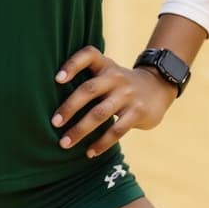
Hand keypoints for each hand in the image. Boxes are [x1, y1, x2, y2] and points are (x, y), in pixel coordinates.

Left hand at [50, 45, 178, 159]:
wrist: (158, 86)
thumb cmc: (119, 83)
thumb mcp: (107, 72)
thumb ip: (88, 80)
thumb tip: (51, 100)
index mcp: (105, 64)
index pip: (88, 55)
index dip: (72, 65)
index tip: (57, 79)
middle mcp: (115, 77)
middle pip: (89, 89)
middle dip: (69, 107)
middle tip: (54, 122)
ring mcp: (128, 94)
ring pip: (100, 114)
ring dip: (80, 130)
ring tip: (64, 143)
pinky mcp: (138, 112)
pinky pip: (117, 130)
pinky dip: (102, 143)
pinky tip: (89, 152)